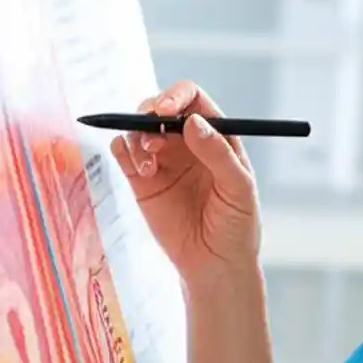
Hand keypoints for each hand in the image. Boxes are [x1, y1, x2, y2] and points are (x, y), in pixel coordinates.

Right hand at [110, 80, 260, 282]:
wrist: (215, 266)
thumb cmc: (237, 226)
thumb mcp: (239, 190)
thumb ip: (219, 154)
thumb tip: (193, 122)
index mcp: (216, 137)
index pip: (194, 100)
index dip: (177, 96)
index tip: (167, 109)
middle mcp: (187, 143)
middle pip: (160, 107)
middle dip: (150, 112)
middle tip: (152, 136)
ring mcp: (163, 160)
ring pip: (138, 128)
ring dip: (137, 136)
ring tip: (150, 167)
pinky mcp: (142, 181)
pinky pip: (124, 152)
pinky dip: (123, 151)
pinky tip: (143, 172)